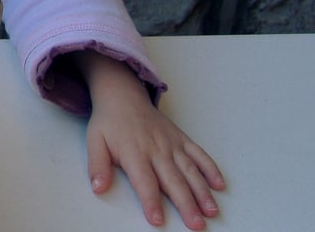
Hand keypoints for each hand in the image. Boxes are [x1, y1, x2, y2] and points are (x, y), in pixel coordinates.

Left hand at [74, 51, 225, 229]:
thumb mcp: (94, 141)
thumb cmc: (109, 123)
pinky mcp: (181, 139)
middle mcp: (156, 149)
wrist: (123, 96)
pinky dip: (210, 168)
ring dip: (202, 191)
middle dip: (186, 204)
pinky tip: (219, 184)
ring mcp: (172, 144)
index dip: (151, 201)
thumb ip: (97, 165)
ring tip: (211, 211)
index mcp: (134, 153)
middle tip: (196, 225)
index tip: (157, 220)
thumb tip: (98, 187)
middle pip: (173, 180)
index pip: (144, 181)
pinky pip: (199, 153)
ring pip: (190, 170)